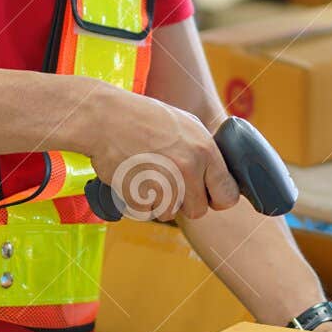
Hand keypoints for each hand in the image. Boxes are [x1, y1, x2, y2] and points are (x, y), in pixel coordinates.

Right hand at [80, 85, 238, 220]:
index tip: (207, 196)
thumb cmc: (143, 117)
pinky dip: (139, 202)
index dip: (217, 198)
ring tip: (147, 174)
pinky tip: (134, 178)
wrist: (104, 118)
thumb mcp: (187, 124)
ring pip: (170, 213)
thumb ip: (204, 151)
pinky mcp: (139, 197)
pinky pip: (147, 213)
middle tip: (169, 182)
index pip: (227, 195)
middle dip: (185, 202)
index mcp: (204, 151)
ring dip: (159, 201)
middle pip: (198, 211)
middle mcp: (188, 169)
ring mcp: (163, 185)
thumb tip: (220, 174)